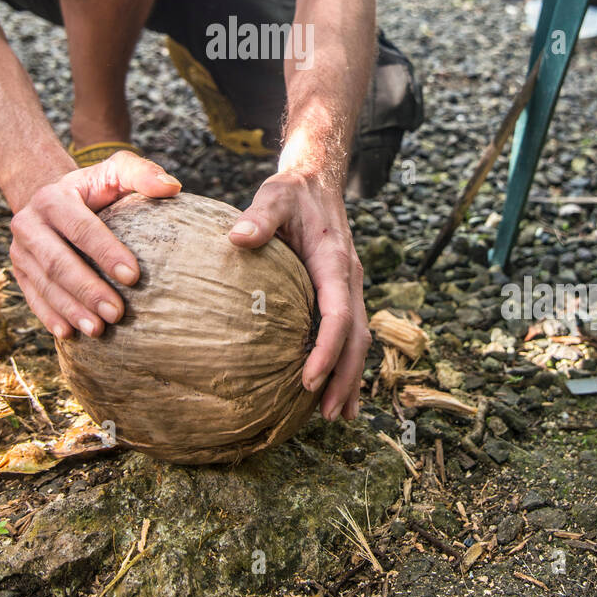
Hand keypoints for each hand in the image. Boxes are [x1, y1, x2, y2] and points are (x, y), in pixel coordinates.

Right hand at [9, 150, 180, 339]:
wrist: (54, 200)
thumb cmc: (96, 188)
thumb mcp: (117, 171)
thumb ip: (143, 173)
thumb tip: (172, 188)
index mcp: (53, 197)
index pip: (81, 228)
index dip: (106, 252)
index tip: (133, 277)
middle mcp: (29, 223)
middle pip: (57, 261)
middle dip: (87, 289)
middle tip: (117, 313)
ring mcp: (20, 250)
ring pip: (43, 283)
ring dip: (70, 309)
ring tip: (98, 330)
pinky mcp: (19, 271)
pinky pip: (32, 297)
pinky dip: (50, 317)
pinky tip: (69, 334)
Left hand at [228, 169, 368, 420]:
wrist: (318, 180)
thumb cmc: (292, 191)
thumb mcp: (274, 195)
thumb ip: (258, 215)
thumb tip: (237, 238)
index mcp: (335, 262)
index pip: (339, 315)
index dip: (327, 349)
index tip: (308, 378)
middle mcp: (348, 278)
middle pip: (357, 337)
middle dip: (345, 377)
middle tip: (326, 415)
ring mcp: (348, 286)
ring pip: (358, 340)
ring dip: (349, 377)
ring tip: (335, 415)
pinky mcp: (340, 291)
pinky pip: (349, 332)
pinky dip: (345, 362)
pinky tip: (333, 387)